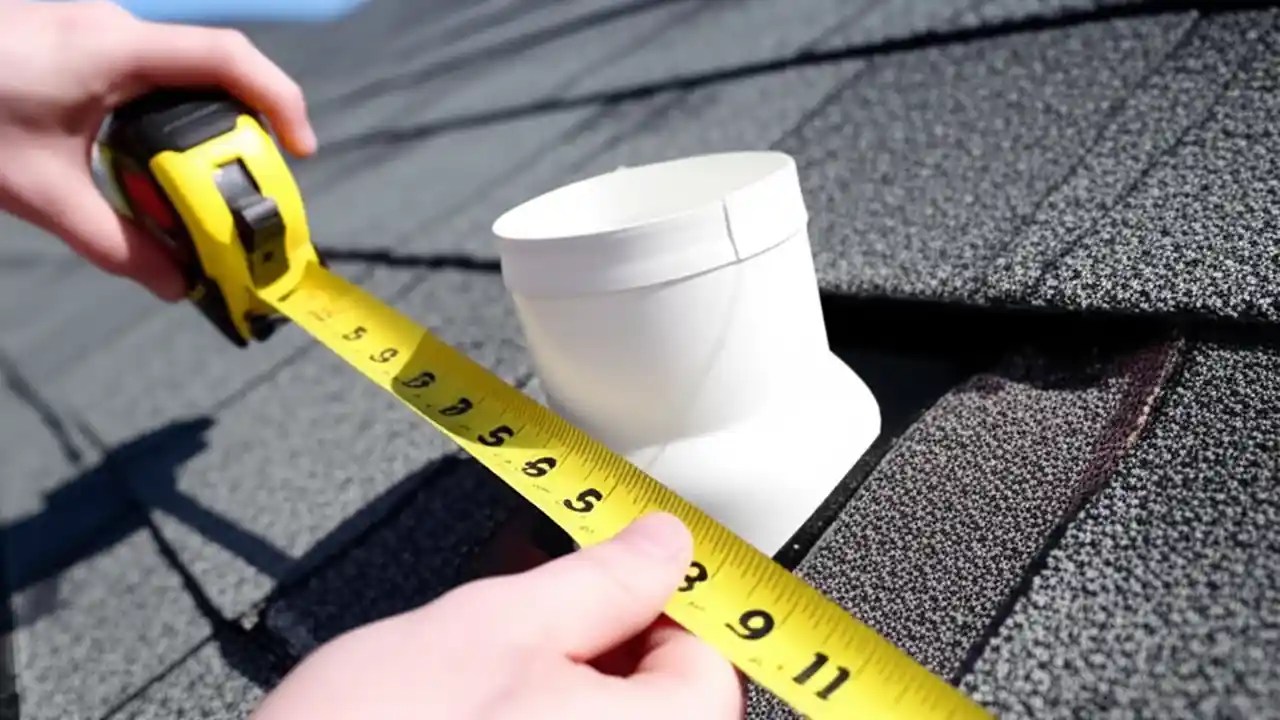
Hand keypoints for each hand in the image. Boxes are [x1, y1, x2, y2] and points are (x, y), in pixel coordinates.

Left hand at [0, 1, 314, 300]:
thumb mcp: (41, 193)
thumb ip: (116, 245)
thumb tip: (179, 286)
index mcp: (115, 50)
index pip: (227, 58)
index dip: (281, 99)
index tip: (302, 151)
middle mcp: (114, 26)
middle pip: (216, 66)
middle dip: (249, 124)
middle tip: (256, 182)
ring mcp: (97, 27)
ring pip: (184, 68)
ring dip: (207, 120)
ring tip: (209, 177)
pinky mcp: (82, 38)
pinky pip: (151, 70)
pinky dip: (172, 112)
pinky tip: (155, 153)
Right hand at [252, 513, 744, 718]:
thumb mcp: (495, 624)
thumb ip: (602, 580)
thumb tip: (665, 543)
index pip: (709, 663)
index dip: (661, 601)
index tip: (618, 573)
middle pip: (666, 703)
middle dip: (608, 647)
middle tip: (537, 620)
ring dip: (568, 685)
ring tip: (488, 673)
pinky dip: (537, 719)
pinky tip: (479, 712)